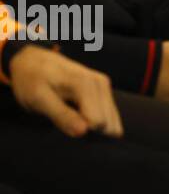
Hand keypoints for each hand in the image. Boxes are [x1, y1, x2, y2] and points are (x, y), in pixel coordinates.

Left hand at [8, 45, 123, 138]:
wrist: (34, 61)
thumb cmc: (33, 81)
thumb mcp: (39, 99)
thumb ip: (61, 115)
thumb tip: (83, 132)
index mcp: (85, 85)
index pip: (98, 122)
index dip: (80, 129)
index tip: (63, 122)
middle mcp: (100, 83)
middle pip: (107, 123)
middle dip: (89, 129)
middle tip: (66, 119)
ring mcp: (104, 84)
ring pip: (111, 120)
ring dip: (93, 126)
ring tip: (71, 116)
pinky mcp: (104, 87)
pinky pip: (110, 113)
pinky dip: (97, 120)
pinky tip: (81, 115)